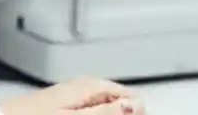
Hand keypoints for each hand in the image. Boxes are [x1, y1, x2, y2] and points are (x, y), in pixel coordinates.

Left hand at [0, 76, 144, 114]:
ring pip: (102, 110)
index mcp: (91, 86)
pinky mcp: (61, 107)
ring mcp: (73, 99)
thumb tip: (136, 106)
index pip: (132, 99)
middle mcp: (84, 89)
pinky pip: (86, 112)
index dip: (133, 114)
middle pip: (118, 105)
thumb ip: (107, 111)